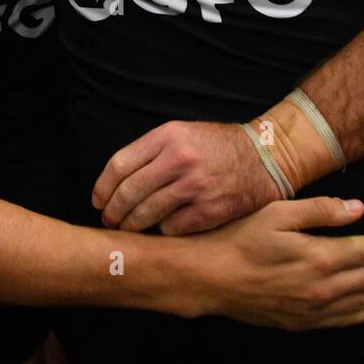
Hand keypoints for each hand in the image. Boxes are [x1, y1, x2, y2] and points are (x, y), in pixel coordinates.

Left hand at [93, 120, 278, 234]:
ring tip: (129, 228)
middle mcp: (180, 159)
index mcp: (169, 136)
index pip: (120, 165)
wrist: (266, 157)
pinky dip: (163, 230)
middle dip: (113, 212)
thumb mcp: (184, 133)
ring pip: (146, 214)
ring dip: (132, 225)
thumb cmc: (219, 147)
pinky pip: (171, 228)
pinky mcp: (210, 210)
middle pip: (129, 193)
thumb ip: (152, 151)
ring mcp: (195, 186)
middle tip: (109, 220)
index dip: (103, 187)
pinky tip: (163, 227)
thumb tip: (116, 182)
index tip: (98, 200)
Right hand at [192, 197, 363, 330]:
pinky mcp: (301, 322)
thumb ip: (321, 210)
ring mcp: (313, 309)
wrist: (210, 277)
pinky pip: (344, 321)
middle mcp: (322, 287)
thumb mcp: (279, 213)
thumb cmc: (241, 239)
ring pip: (362, 299)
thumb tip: (358, 209)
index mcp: (319, 257)